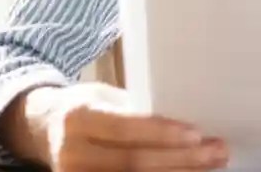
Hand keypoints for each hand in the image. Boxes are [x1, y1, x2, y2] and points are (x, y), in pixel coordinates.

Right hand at [0, 82, 227, 170]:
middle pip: (135, 163)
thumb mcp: (104, 97)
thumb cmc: (85, 108)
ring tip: (210, 165)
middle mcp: (74, 153)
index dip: (162, 133)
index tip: (197, 133)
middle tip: (217, 151)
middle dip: (182, 159)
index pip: (125, 128)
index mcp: (79, 118)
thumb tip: (187, 117)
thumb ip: (136, 108)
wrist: (43, 130)